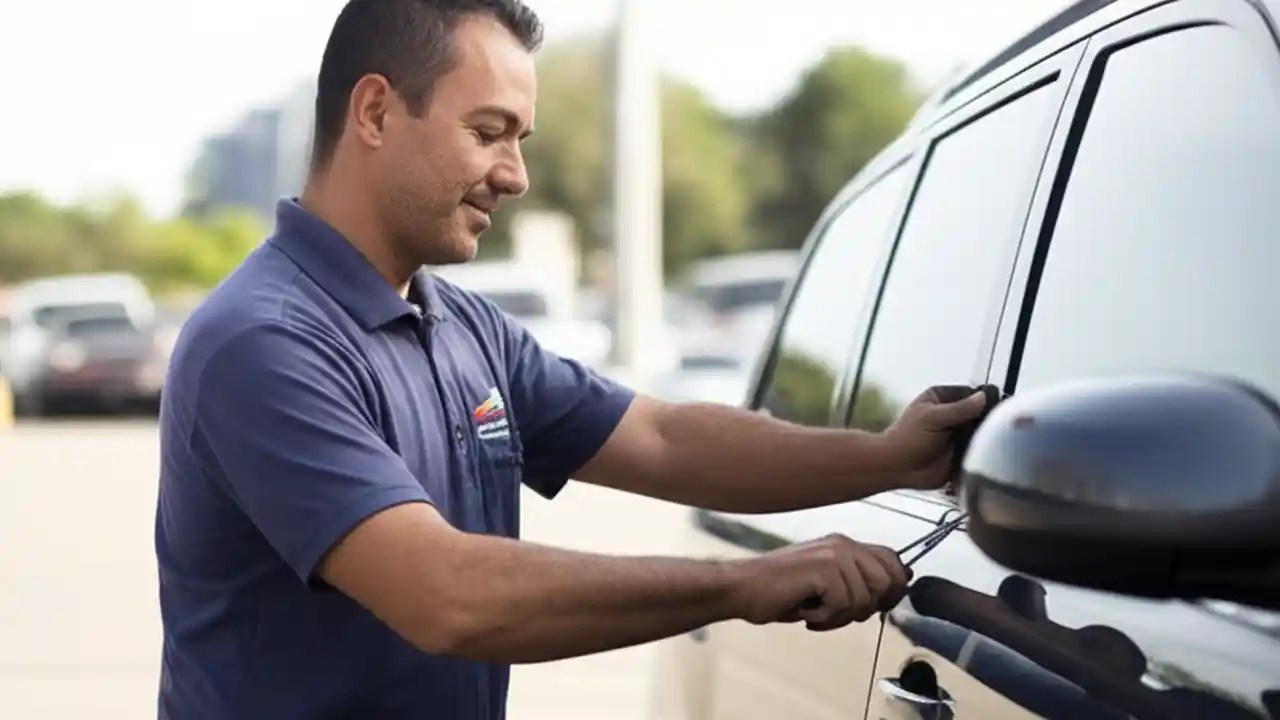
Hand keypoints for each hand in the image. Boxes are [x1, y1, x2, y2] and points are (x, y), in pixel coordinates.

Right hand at [727, 534, 909, 630]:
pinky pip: (844, 606)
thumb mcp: (827, 584)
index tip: (868, 607)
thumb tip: (901, 583)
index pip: (894, 561)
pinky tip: (805, 612)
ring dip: (840, 617)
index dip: (892, 589)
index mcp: (845, 544)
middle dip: (867, 607)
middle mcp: (843, 544)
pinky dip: (824, 619)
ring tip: (813, 611)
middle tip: (835, 612)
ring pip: (866, 599)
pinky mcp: (823, 570)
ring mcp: (834, 555)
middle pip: (889, 582)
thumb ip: (859, 580)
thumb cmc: (780, 591)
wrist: (742, 588)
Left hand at [881, 386, 987, 490]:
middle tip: (989, 428)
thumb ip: (960, 408)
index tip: (993, 407)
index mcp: (941, 398)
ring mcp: (956, 434)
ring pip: (980, 432)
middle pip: (979, 414)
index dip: (983, 400)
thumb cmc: (906, 439)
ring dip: (983, 438)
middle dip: (984, 421)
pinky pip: (978, 450)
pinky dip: (982, 453)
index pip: (971, 393)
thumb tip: (983, 398)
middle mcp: (951, 414)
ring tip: (980, 444)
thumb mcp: (933, 418)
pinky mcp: (960, 452)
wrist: (896, 468)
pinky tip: (981, 456)